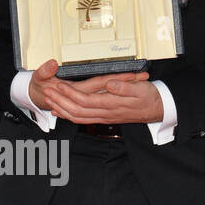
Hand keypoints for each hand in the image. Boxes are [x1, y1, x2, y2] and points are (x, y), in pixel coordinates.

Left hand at [42, 71, 162, 124]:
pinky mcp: (104, 118)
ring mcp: (104, 117)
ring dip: (62, 109)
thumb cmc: (149, 97)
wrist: (158, 109)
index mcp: (112, 103)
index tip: (58, 85)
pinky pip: (83, 120)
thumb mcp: (140, 88)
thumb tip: (110, 84)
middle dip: (60, 102)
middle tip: (47, 92)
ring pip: (78, 117)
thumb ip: (124, 86)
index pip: (85, 100)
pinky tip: (61, 112)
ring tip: (49, 100)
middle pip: (77, 110)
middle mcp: (106, 113)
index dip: (70, 94)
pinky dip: (70, 116)